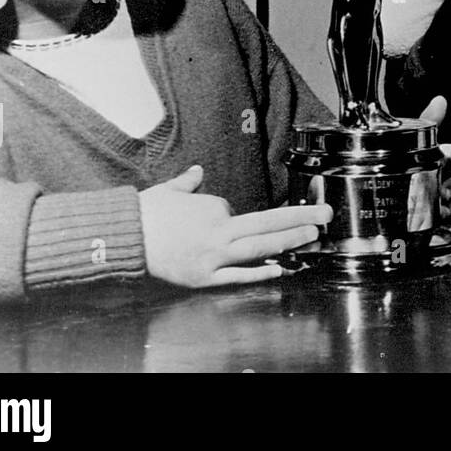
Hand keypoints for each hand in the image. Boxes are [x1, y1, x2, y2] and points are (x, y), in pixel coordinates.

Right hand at [137, 166, 332, 288]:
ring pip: (260, 248)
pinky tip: (281, 269)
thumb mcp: (170, 190)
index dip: (236, 216)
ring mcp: (214, 257)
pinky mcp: (205, 278)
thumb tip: (196, 172)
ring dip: (290, 241)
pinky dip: (261, 272)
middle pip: (268, 224)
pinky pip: (238, 275)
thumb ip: (188, 181)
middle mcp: (219, 231)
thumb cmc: (146, 214)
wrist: (123, 239)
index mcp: (213, 208)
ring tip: (313, 237)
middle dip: (300, 219)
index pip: (239, 212)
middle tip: (326, 216)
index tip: (224, 220)